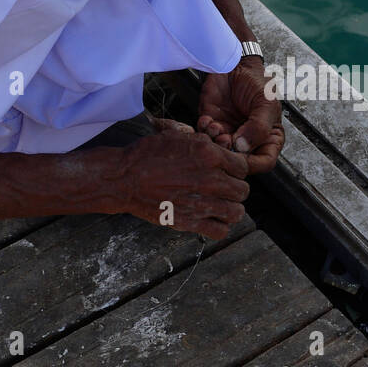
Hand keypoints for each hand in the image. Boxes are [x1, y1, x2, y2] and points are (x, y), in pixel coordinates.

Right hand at [118, 128, 249, 238]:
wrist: (124, 178)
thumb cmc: (147, 155)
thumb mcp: (177, 136)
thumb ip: (203, 142)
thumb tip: (219, 148)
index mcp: (209, 155)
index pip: (243, 167)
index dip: (236, 170)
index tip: (228, 173)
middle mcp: (211, 180)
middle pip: (243, 190)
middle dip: (235, 189)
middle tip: (224, 190)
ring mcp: (202, 203)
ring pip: (237, 212)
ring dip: (231, 209)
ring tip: (222, 207)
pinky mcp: (190, 222)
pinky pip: (220, 231)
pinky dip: (220, 227)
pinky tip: (212, 220)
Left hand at [197, 58, 283, 174]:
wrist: (235, 65)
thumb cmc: (256, 82)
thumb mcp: (266, 104)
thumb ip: (259, 127)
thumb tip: (243, 146)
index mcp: (268, 137)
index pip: (265, 162)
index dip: (254, 164)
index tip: (242, 157)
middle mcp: (248, 139)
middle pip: (240, 160)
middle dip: (229, 152)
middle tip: (226, 139)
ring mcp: (229, 132)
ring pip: (220, 151)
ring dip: (215, 142)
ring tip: (217, 127)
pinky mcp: (212, 124)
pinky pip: (205, 137)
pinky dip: (204, 130)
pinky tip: (209, 119)